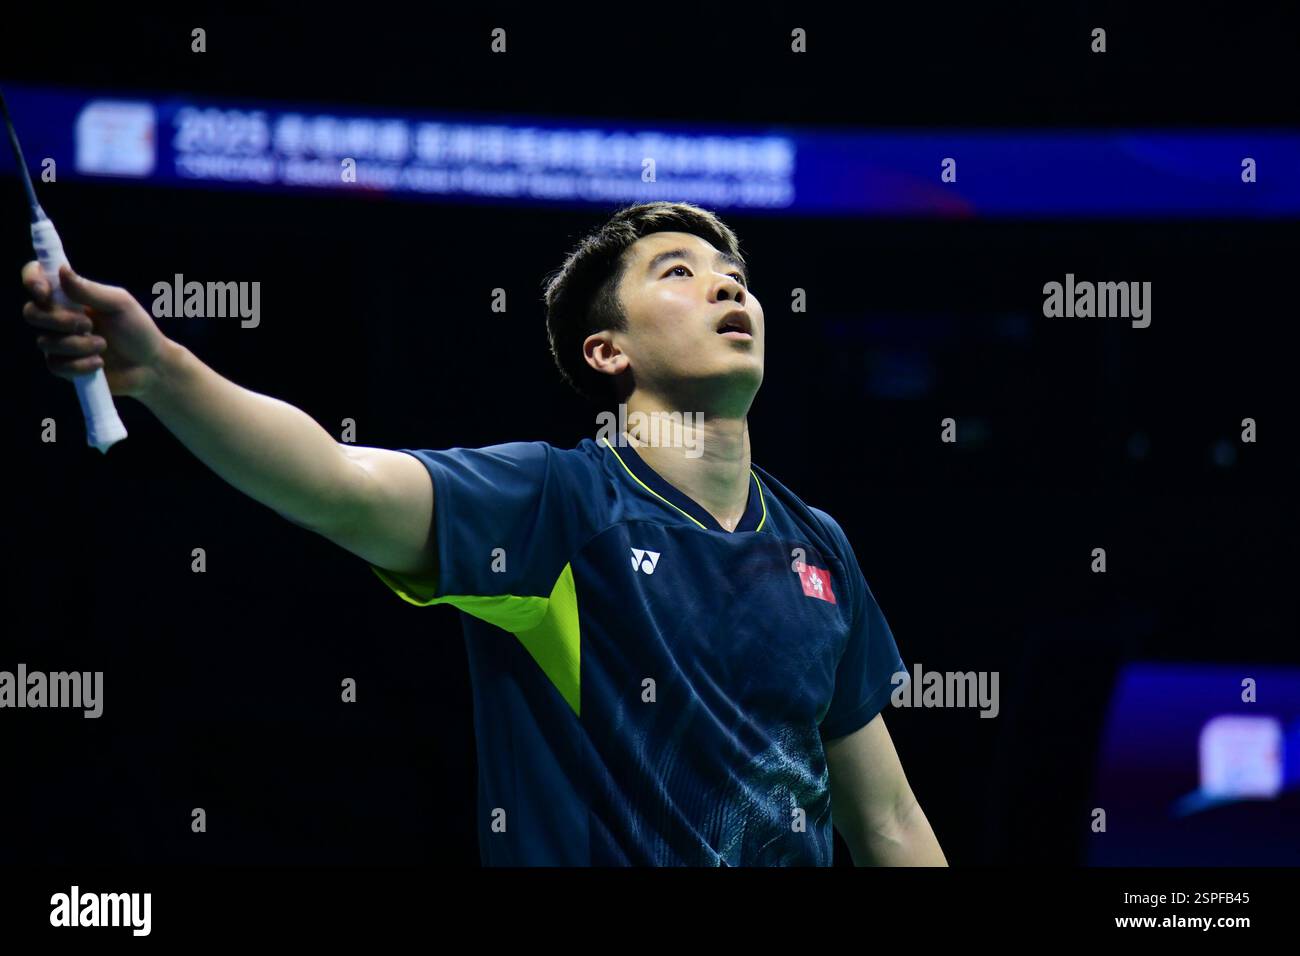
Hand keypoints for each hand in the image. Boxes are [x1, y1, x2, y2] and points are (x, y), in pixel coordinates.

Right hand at [22, 262, 174, 398]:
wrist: (150, 365)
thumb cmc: (137, 330)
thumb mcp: (119, 304)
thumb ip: (90, 290)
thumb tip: (62, 270)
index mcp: (69, 296)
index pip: (37, 280)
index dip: (32, 280)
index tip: (44, 291)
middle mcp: (58, 317)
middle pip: (31, 313)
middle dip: (58, 320)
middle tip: (89, 324)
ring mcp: (58, 343)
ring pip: (46, 342)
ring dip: (79, 345)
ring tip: (103, 345)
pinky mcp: (63, 367)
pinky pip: (56, 365)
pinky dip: (80, 364)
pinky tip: (99, 363)